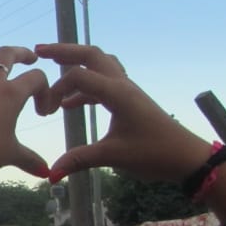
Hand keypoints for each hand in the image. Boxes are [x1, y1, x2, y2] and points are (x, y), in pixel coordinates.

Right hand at [34, 43, 211, 183]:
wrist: (187, 157)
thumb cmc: (154, 154)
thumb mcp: (114, 156)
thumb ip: (79, 160)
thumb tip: (50, 174)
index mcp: (117, 93)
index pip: (78, 76)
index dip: (56, 89)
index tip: (45, 112)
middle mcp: (122, 85)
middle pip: (91, 55)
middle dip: (64, 51)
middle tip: (38, 51)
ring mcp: (128, 91)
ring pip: (99, 65)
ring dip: (76, 63)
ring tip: (53, 66)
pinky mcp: (130, 100)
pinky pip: (104, 82)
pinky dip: (85, 86)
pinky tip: (70, 104)